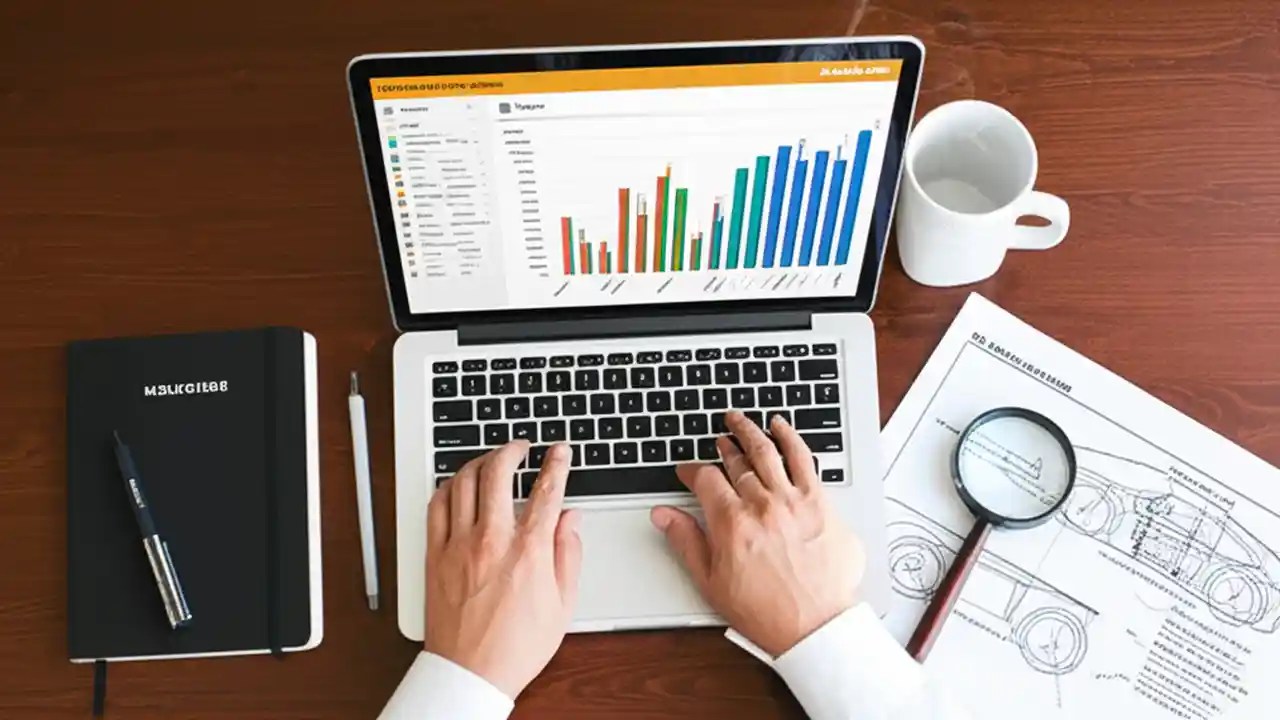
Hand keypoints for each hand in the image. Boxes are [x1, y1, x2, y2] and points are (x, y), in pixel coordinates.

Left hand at [425, 441, 581, 698]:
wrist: (471, 673)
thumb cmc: (516, 647)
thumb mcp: (562, 604)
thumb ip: (569, 554)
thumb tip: (572, 521)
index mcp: (528, 552)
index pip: (546, 491)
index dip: (557, 464)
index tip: (560, 452)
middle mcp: (491, 541)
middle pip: (498, 472)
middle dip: (513, 449)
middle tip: (521, 447)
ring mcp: (458, 545)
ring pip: (464, 481)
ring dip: (480, 462)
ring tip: (492, 461)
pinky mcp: (435, 555)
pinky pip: (437, 505)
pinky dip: (450, 486)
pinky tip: (460, 485)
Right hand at [651, 411, 864, 656]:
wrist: (814, 626)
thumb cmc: (766, 611)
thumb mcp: (711, 582)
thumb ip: (685, 542)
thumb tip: (664, 516)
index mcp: (731, 523)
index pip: (705, 479)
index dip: (692, 470)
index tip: (688, 471)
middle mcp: (761, 504)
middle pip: (736, 462)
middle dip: (723, 448)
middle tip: (718, 442)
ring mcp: (793, 500)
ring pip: (766, 452)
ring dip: (749, 432)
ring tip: (739, 420)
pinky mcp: (820, 502)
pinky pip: (803, 458)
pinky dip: (790, 438)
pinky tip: (780, 427)